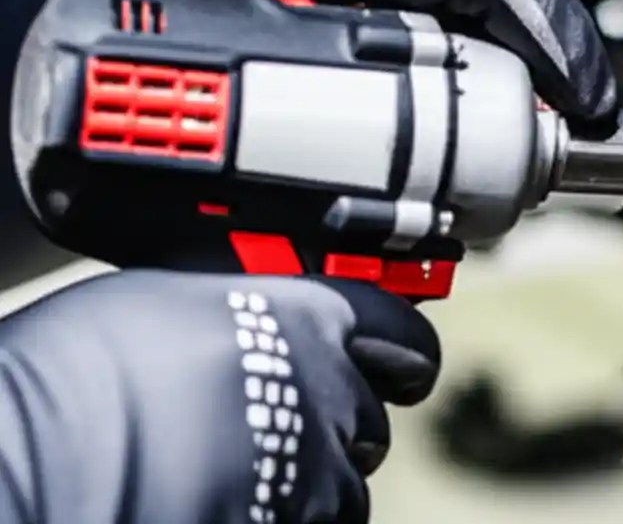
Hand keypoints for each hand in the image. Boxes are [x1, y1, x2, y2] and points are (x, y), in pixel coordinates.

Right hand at [0, 270, 438, 522]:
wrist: (33, 465)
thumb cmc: (73, 374)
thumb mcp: (170, 302)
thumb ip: (247, 313)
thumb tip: (263, 326)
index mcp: (305, 319)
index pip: (403, 334)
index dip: (401, 353)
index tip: (400, 365)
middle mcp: (327, 395)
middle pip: (369, 421)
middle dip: (334, 429)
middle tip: (271, 431)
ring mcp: (313, 476)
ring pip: (344, 491)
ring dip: (306, 489)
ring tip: (225, 480)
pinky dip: (280, 520)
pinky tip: (213, 506)